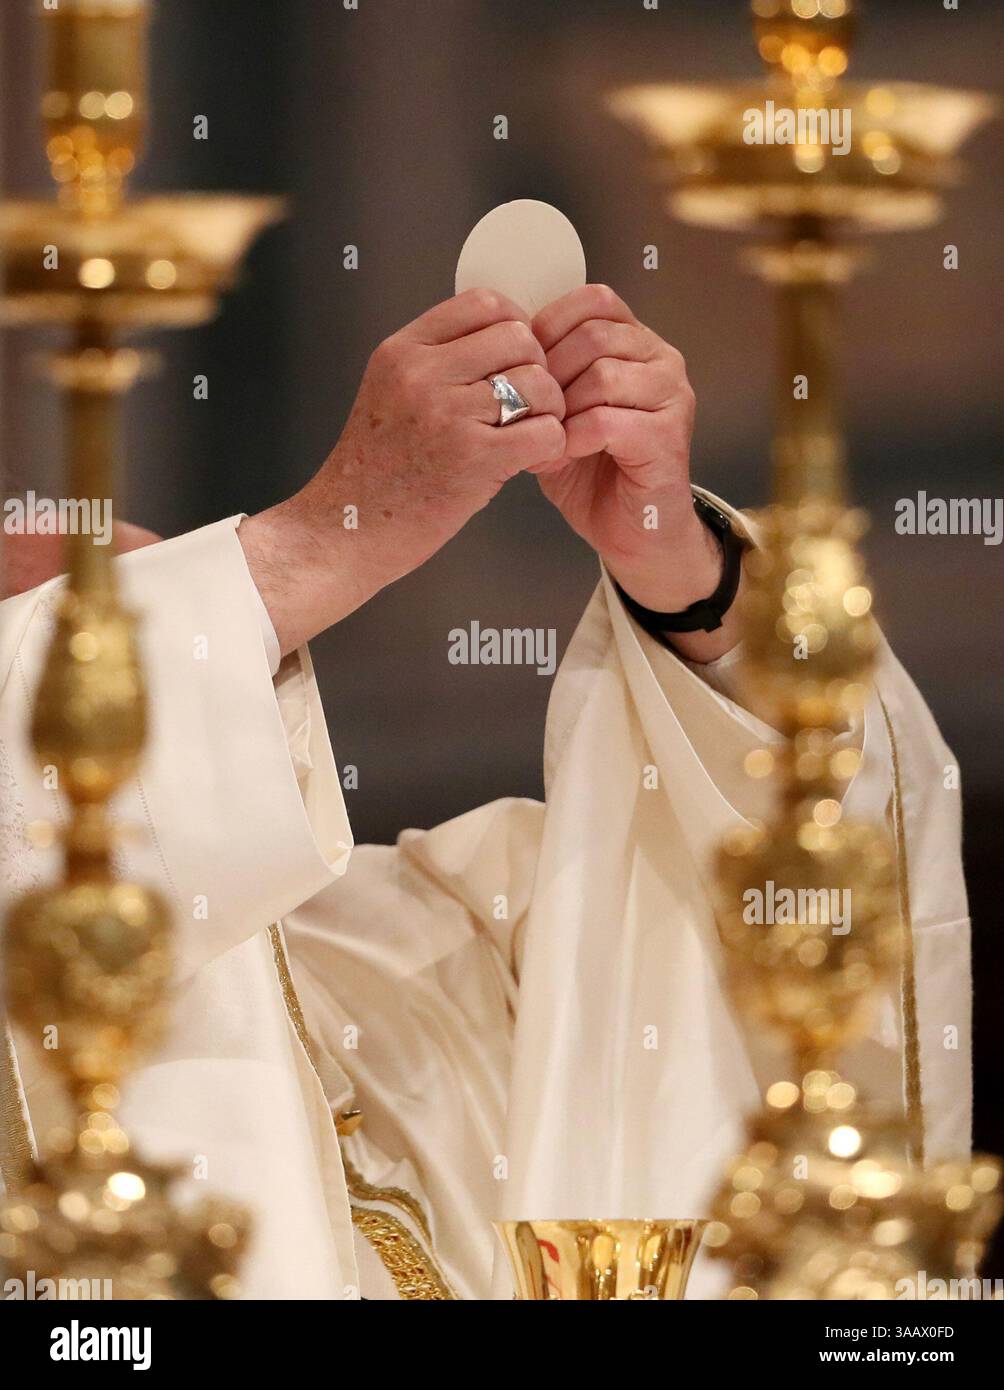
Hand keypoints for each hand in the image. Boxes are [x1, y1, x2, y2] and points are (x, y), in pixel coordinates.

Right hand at [239, 289, 565, 654]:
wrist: (344, 530)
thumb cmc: (375, 473)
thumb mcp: (390, 394)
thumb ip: (438, 365)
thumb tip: (505, 342)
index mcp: (402, 351)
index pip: (485, 302)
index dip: (517, 326)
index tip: (517, 359)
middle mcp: (422, 374)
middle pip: (520, 338)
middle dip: (539, 370)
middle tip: (532, 405)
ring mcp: (447, 415)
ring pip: (538, 383)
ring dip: (549, 411)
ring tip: (532, 436)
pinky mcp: (472, 458)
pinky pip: (544, 431)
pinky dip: (550, 446)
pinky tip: (532, 460)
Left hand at [531, 284, 738, 661]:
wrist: (634, 533)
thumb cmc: (595, 473)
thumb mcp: (561, 413)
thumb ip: (544, 377)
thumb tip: (502, 350)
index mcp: (637, 344)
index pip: (596, 300)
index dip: (550, 325)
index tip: (524, 363)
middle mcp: (662, 361)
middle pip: (595, 334)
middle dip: (551, 371)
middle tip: (532, 408)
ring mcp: (671, 397)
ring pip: (602, 374)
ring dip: (563, 407)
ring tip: (549, 434)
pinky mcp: (667, 437)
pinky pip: (607, 420)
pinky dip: (574, 438)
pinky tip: (565, 454)